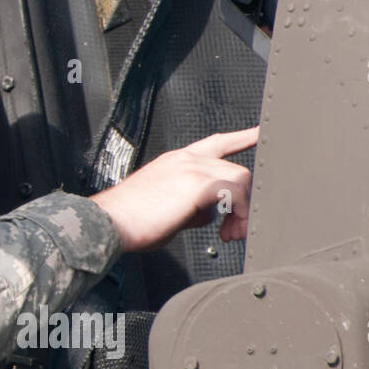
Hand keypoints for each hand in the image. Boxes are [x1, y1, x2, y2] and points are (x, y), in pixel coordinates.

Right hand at [90, 127, 257, 252]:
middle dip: (244, 200)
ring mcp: (191, 168)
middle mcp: (184, 159)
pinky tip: (227, 232)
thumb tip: (209, 214)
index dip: (241, 138)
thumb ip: (192, 205)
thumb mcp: (166, 209)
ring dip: (243, 210)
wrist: (109, 223)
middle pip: (235, 167)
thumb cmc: (129, 220)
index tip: (260, 133)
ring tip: (231, 234)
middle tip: (235, 230)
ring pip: (240, 177)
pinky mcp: (197, 183)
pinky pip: (235, 193)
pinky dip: (239, 214)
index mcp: (175, 161)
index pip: (215, 143)